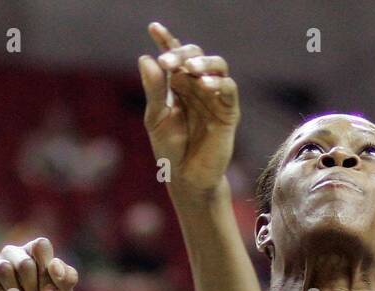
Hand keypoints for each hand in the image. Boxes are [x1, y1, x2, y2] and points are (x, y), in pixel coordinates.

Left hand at [139, 21, 238, 197]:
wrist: (187, 178)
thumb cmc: (170, 149)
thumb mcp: (156, 118)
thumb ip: (154, 90)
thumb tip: (145, 58)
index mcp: (178, 85)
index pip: (174, 56)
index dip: (165, 40)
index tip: (153, 28)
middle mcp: (197, 86)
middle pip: (195, 56)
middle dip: (181, 53)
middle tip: (167, 60)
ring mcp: (214, 97)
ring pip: (216, 66)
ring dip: (203, 63)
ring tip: (190, 68)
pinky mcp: (228, 112)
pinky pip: (228, 89)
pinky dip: (218, 83)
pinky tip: (204, 85)